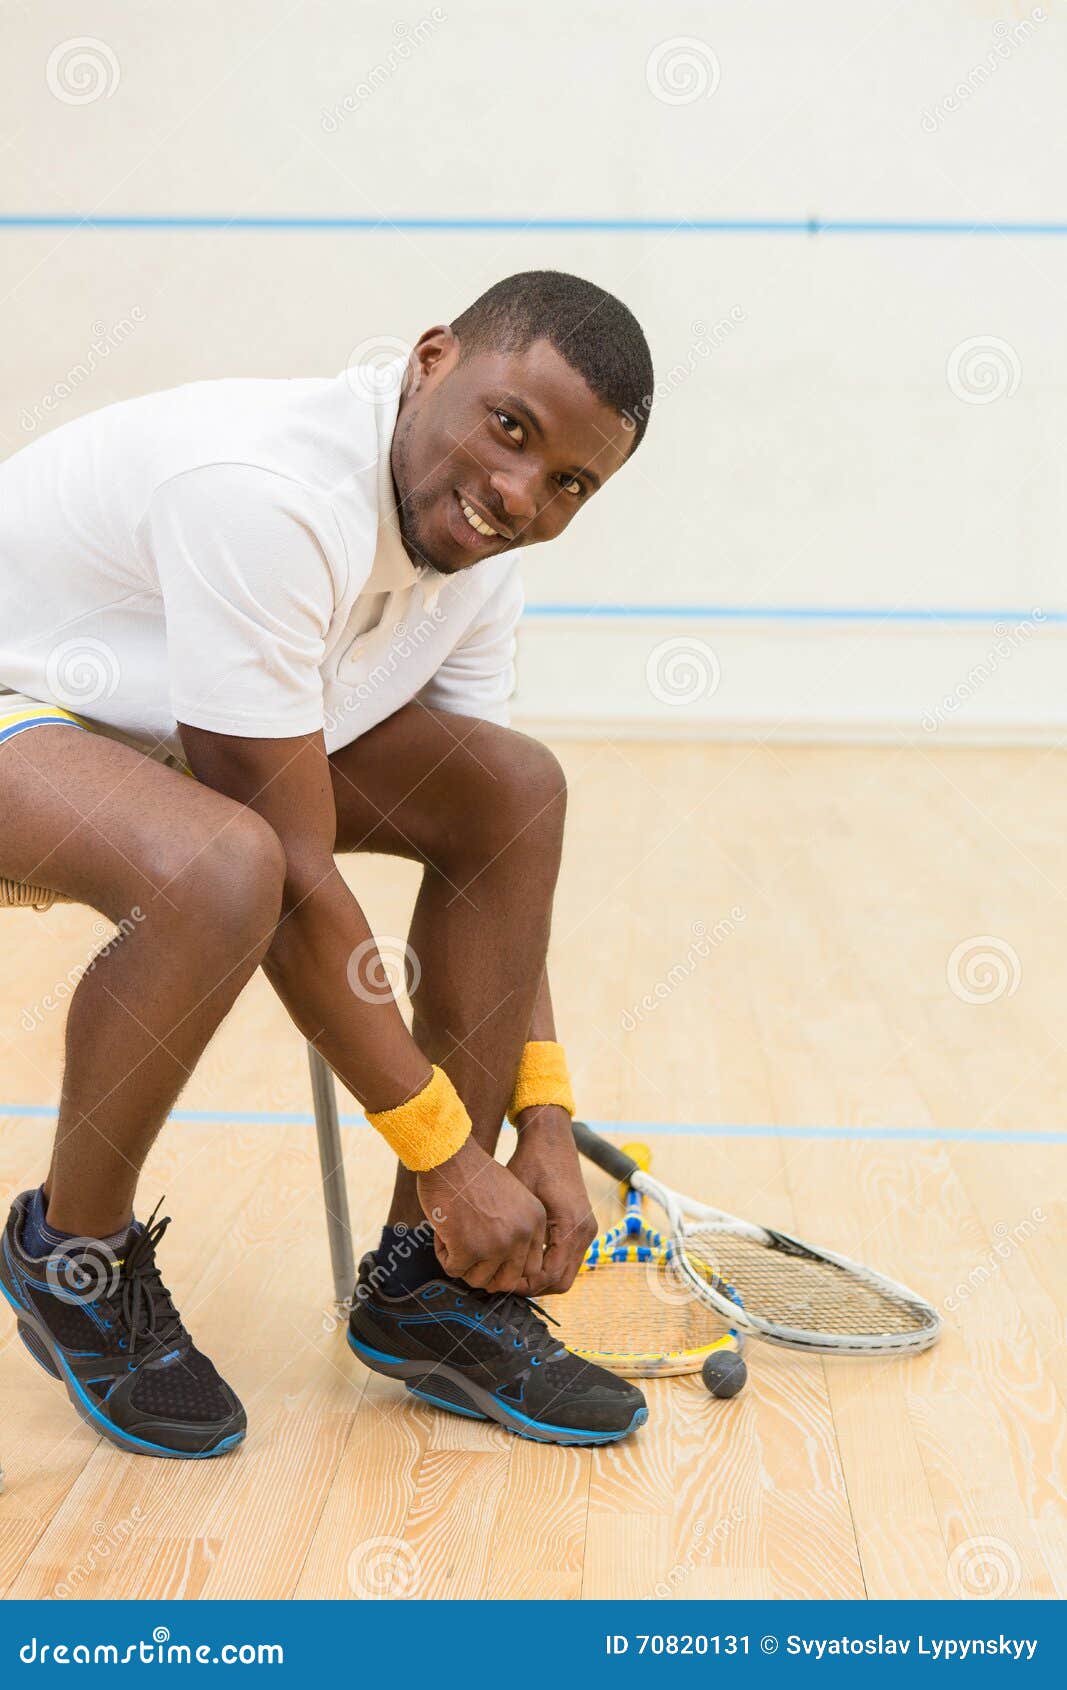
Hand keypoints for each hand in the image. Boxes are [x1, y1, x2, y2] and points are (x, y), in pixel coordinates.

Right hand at [417, 1137, 546, 1292]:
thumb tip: (503, 1267)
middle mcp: (522, 1235)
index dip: (508, 1269)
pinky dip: (444, 1255)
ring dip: (462, 1263)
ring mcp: (497, 1244)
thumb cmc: (473, 1173)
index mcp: (536, 1221)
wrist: (451, 1155)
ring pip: (479, 1280)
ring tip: (455, 1236)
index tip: (491, 1263)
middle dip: (485, 1274)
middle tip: (469, 1259)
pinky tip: (443, 1230)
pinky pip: (453, 1269)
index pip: (531, 1268)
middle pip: (507, 1281)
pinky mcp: (469, 1249)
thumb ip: (515, 1228)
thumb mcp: (512, 1197)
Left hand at [507, 1107, 596, 1294]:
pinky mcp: (583, 1226)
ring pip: (566, 1273)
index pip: (550, 1276)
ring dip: (541, 1277)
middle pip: (561, 1282)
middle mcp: (585, 1232)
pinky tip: (525, 1256)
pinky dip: (549, 1264)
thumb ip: (518, 1237)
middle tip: (504, 1281)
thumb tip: (502, 1270)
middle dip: (533, 1286)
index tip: (500, 1280)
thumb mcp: (520, 1200)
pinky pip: (568, 1259)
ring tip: (512, 1270)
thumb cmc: (531, 1163)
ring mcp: (587, 1230)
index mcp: (571, 1226)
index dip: (524, 1284)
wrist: (551, 1139)